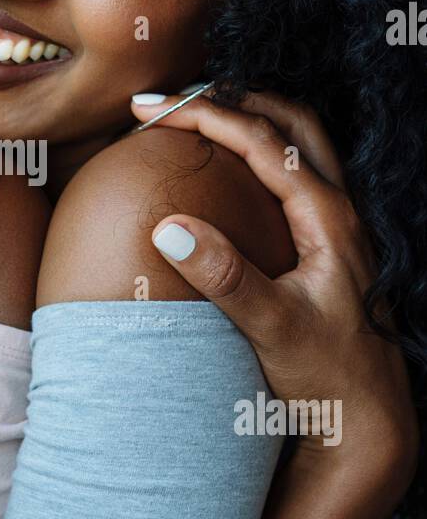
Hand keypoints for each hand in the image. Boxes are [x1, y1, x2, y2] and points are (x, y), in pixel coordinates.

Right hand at [130, 88, 417, 490]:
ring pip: (299, 143)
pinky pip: (296, 174)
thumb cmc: (327, 377)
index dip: (202, 115)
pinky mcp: (330, 246)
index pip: (261, 139)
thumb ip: (224, 276)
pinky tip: (226, 177)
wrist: (369, 420)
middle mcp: (341, 211)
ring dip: (248, 119)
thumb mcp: (272, 328)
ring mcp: (339, 227)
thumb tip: (169, 227)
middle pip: (289, 120)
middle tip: (172, 101)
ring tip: (196, 121)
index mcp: (329, 217)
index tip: (149, 109)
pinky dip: (258, 153)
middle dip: (230, 98)